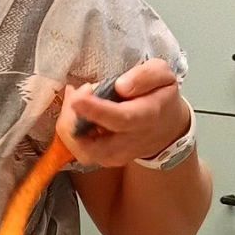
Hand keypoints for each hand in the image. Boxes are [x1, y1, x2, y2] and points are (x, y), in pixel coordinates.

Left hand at [56, 58, 190, 168]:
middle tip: (76, 93)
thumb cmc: (160, 96)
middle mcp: (130, 142)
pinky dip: (70, 130)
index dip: (96, 110)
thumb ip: (145, 76)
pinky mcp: (104, 159)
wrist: (165, 126)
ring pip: (82, 151)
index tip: (77, 100)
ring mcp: (116, 155)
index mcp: (147, 117)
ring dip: (69, 125)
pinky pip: (79, 150)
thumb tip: (121, 86)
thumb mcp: (163, 75)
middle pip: (93, 145)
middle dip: (72, 120)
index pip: (121, 119)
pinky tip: (76, 111)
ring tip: (76, 99)